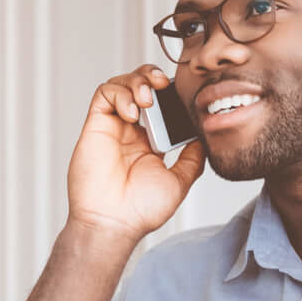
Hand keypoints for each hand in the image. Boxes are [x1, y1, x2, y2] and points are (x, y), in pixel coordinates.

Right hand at [65, 65, 208, 243]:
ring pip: (121, 85)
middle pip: (140, 87)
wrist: (114, 223)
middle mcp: (130, 132)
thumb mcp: (179, 181)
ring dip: (137, 81)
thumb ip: (192, 158)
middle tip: (163, 85)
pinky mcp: (96, 126)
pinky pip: (104, 94)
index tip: (183, 94)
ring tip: (148, 98)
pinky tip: (131, 113)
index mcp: (150, 143)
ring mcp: (113, 128)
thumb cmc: (141, 210)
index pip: (160, 105)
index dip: (170, 93)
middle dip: (152, 77)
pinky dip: (120, 93)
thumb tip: (204, 137)